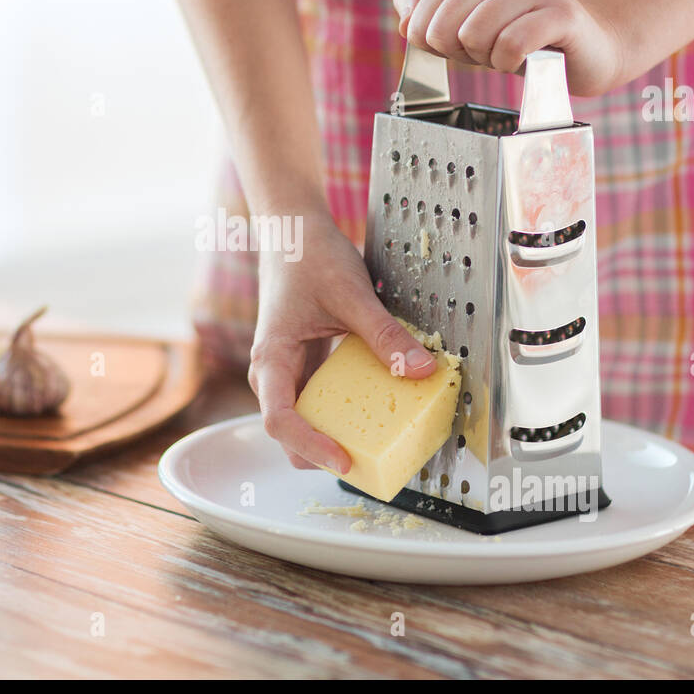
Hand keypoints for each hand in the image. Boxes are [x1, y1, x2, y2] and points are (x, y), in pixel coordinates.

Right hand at [248, 207, 438, 471]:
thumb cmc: (308, 256)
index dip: (310, 447)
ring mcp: (286, 371)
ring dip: (333, 435)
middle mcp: (272, 373)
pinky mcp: (303, 365)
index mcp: (270, 358)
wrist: (294, 229)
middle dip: (324, 453)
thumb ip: (385, 335)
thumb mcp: (352, 296)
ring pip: (303, 421)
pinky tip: (375, 411)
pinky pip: (318, 401)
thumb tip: (422, 370)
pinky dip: (342, 412)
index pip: (279, 420)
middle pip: (289, 432)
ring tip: (377, 443)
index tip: (344, 461)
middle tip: (370, 464)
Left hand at [393, 0, 625, 96]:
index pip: (419, 22)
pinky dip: (510, 63)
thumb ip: (426, 15)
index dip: (439, 48)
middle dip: (462, 54)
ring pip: (474, 35)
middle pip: (442, 29)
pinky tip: (526, 59)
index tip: (469, 44)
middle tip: (493, 50)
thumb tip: (404, 17)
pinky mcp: (559, 12)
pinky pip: (510, 45)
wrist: (585, 49)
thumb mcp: (463, 28)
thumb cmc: (518, 38)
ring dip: (489, 59)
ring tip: (513, 52)